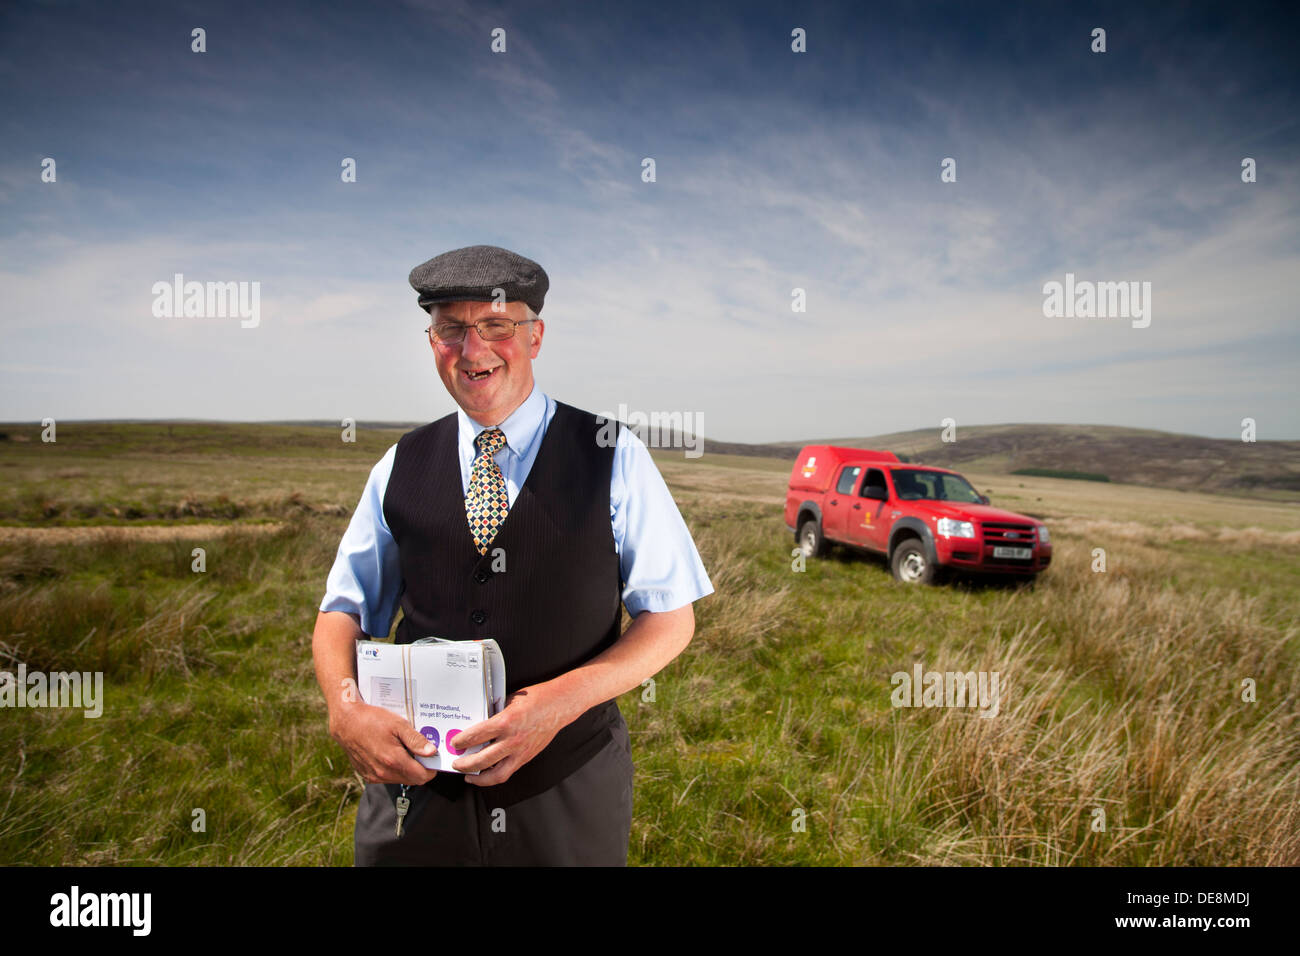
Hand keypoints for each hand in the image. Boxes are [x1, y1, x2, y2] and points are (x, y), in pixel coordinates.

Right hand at [329, 697, 439, 785]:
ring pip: (400, 779)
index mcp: (394, 760)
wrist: (346, 722)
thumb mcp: (398, 725)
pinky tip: (391, 754)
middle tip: (420, 752)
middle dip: (420, 768)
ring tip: (405, 750)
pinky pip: (387, 777)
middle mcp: (384, 772)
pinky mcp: (367, 775)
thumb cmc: (372, 720)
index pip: (422, 776)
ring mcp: (374, 776)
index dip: (431, 769)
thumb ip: (416, 740)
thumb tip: (431, 752)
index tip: (432, 758)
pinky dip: (394, 769)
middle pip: (412, 779)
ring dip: (407, 769)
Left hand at [451, 683, 570, 785]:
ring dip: (480, 778)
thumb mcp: (509, 700)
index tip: (455, 743)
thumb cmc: (537, 698)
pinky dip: (495, 776)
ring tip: (469, 776)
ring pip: (496, 774)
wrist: (560, 704)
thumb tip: (479, 722)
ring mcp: (521, 751)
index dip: (462, 741)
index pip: (476, 736)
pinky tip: (488, 773)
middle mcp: (512, 740)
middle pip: (482, 760)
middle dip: (465, 764)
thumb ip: (494, 714)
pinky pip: (508, 772)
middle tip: (456, 763)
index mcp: (506, 722)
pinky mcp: (527, 757)